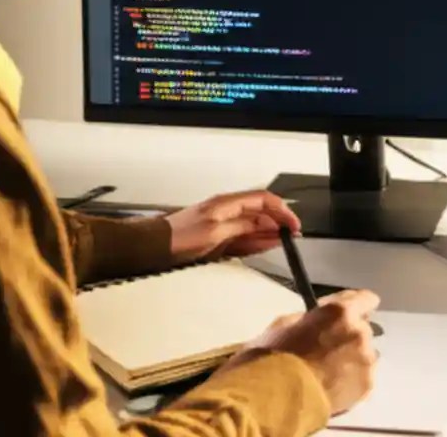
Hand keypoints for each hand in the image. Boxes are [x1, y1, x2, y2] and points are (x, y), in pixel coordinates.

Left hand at [166, 190, 300, 263]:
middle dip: (278, 221)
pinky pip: (243, 236)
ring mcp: (223, 223)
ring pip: (254, 225)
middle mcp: (227, 210)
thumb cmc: (179, 237)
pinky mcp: (219, 237)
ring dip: (270, 232)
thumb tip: (265, 225)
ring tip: (283, 241)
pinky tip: (265, 245)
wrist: (155, 247)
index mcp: (227, 203)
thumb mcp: (216, 232)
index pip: (263, 199)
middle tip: (292, 234)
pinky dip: (256, 241)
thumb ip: (243, 227)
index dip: (281, 210)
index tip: (292, 224)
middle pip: (261, 212)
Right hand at [240, 290, 379, 413]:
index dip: (355, 306)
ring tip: (328, 372)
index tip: (341, 316)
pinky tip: (331, 387)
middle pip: (363, 329)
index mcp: (341, 312)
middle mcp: (360, 333)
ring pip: (364, 354)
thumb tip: (320, 321)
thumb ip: (312, 318)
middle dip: (348, 336)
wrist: (273, 399)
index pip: (365, 299)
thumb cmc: (272, 357)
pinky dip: (350, 380)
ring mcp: (366, 360)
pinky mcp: (366, 385)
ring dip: (351, 358)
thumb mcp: (285, 324)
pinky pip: (361, 377)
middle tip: (326, 349)